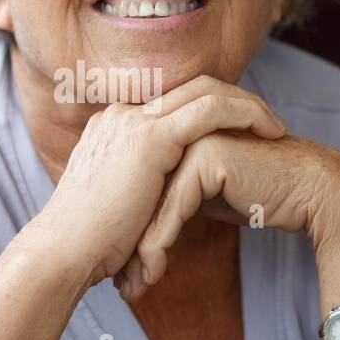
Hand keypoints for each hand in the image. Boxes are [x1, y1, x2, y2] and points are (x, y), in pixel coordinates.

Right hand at [30, 75, 288, 289]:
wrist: (62, 252)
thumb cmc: (87, 246)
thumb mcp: (118, 209)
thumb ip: (141, 196)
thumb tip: (160, 212)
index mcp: (113, 129)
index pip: (171, 105)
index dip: (211, 112)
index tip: (241, 133)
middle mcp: (123, 116)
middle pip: (191, 88)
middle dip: (235, 100)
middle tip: (268, 122)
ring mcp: (134, 122)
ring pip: (206, 91)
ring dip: (247, 105)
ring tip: (277, 129)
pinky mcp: (150, 138)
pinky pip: (211, 110)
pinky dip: (245, 115)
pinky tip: (269, 131)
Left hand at [116, 119, 339, 300]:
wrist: (310, 191)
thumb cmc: (261, 194)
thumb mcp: (206, 196)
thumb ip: (175, 195)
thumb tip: (142, 224)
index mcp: (174, 133)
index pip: (138, 187)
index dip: (130, 232)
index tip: (121, 271)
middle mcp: (179, 131)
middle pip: (140, 195)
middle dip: (129, 245)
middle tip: (122, 287)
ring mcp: (192, 139)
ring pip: (152, 203)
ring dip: (141, 252)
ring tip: (134, 289)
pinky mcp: (208, 157)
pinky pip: (174, 206)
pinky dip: (161, 243)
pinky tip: (155, 273)